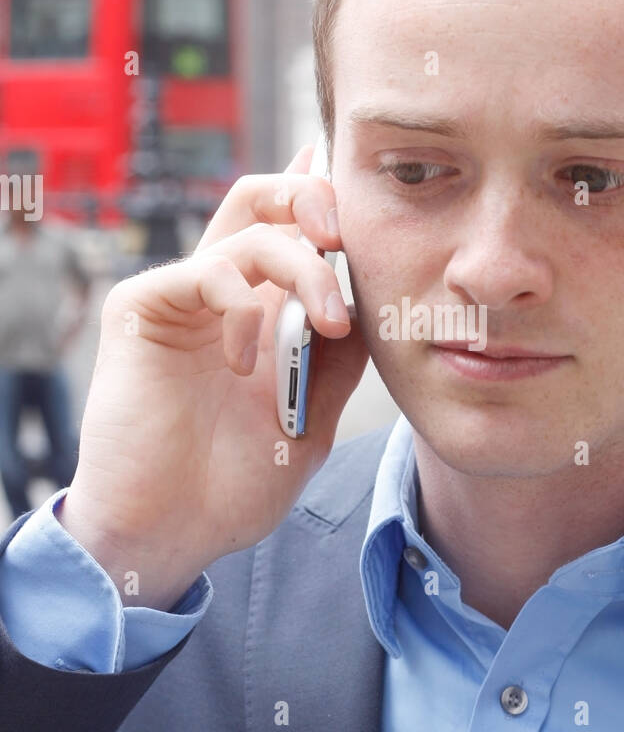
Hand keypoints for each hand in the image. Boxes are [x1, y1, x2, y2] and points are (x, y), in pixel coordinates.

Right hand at [58, 145, 369, 608]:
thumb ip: (339, 361)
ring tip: (331, 326)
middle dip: (314, 198)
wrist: (171, 534)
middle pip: (261, 197)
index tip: (366, 200)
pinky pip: (207, 271)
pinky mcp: (142, 308)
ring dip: (307, 268)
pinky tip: (246, 364)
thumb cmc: (231, 486)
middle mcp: (219, 292)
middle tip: (346, 238)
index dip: (321, 197)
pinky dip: (245, 309)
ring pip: (250, 231)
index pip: (287, 227)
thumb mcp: (311, 418)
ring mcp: (180, 296)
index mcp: (259, 311)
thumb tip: (373, 305)